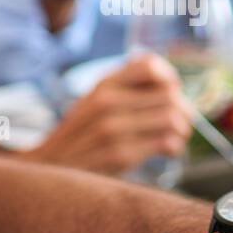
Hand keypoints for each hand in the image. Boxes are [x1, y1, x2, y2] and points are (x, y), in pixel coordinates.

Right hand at [27, 53, 190, 174]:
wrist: (48, 167)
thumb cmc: (80, 135)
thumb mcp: (95, 100)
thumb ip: (125, 87)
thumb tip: (170, 82)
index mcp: (103, 84)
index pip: (150, 65)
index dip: (169, 78)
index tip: (169, 93)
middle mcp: (107, 101)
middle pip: (169, 95)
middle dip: (184, 109)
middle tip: (182, 122)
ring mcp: (112, 128)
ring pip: (172, 119)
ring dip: (182, 130)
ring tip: (177, 137)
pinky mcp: (119, 155)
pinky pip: (165, 143)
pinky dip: (174, 147)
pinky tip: (167, 151)